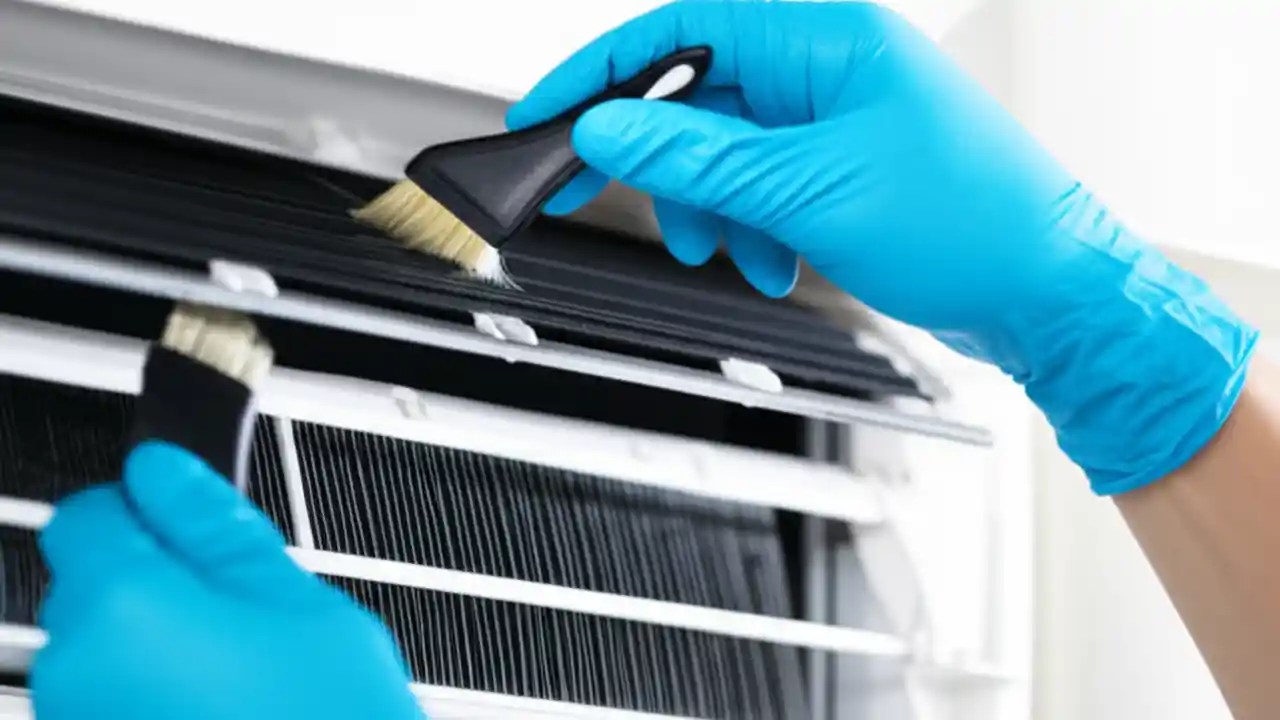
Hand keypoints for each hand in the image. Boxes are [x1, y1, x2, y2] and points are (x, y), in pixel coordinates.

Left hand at [33, 441, 423, 719]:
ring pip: (104, 651)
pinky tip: (217, 718)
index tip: (191, 532)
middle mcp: (73, 669)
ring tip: (239, 684)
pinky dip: (149, 703)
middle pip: (93, 586)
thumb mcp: (296, 603)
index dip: (148, 514)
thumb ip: (215, 525)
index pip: (89, 514)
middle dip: (156, 588)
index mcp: (124, 605)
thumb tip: (164, 470)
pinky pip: (109, 706)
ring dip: (155, 651)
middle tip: (241, 620)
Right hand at [508, 1, 1256, 493]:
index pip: (680, 31)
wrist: (1050, 294)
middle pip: (696, 95)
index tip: (548, 116)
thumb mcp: (809, 190)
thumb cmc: (970, 224)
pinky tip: (779, 260)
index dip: (602, 74)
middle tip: (628, 205)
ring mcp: (835, 115)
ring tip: (740, 252)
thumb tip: (609, 126)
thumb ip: (698, 156)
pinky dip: (754, 226)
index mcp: (825, 35)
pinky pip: (763, 183)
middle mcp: (827, 65)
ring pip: (725, 150)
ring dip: (715, 209)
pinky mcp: (842, 164)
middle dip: (668, 165)